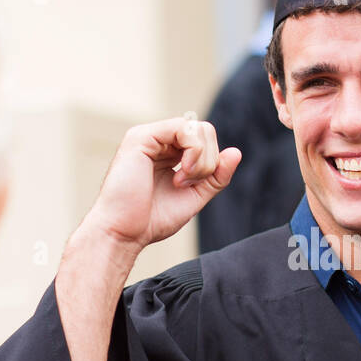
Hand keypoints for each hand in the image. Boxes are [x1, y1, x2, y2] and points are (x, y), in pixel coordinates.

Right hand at [83, 116, 240, 256]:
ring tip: (180, 181)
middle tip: (187, 184)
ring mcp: (150, 136)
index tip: (194, 186)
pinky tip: (180, 174)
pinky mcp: (141, 137)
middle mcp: (159, 141)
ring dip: (201, 160)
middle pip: (205, 131)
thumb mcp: (195, 195)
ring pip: (197, 128)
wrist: (125, 232)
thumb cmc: (152, 219)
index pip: (205, 141)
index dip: (212, 162)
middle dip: (208, 161)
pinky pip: (183, 128)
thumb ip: (216, 176)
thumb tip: (236, 152)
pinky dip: (193, 152)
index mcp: (169, 153)